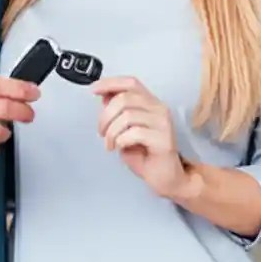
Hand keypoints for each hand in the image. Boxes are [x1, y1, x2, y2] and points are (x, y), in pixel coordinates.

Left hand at [92, 77, 190, 198]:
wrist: (166, 178)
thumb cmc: (146, 155)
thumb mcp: (125, 130)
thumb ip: (117, 113)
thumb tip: (103, 97)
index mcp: (151, 104)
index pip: (131, 83)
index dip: (111, 83)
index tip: (94, 89)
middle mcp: (159, 109)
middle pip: (125, 98)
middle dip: (105, 115)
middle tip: (102, 131)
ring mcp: (163, 123)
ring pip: (127, 115)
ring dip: (112, 131)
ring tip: (110, 143)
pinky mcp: (164, 139)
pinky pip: (134, 133)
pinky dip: (121, 140)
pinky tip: (120, 147)